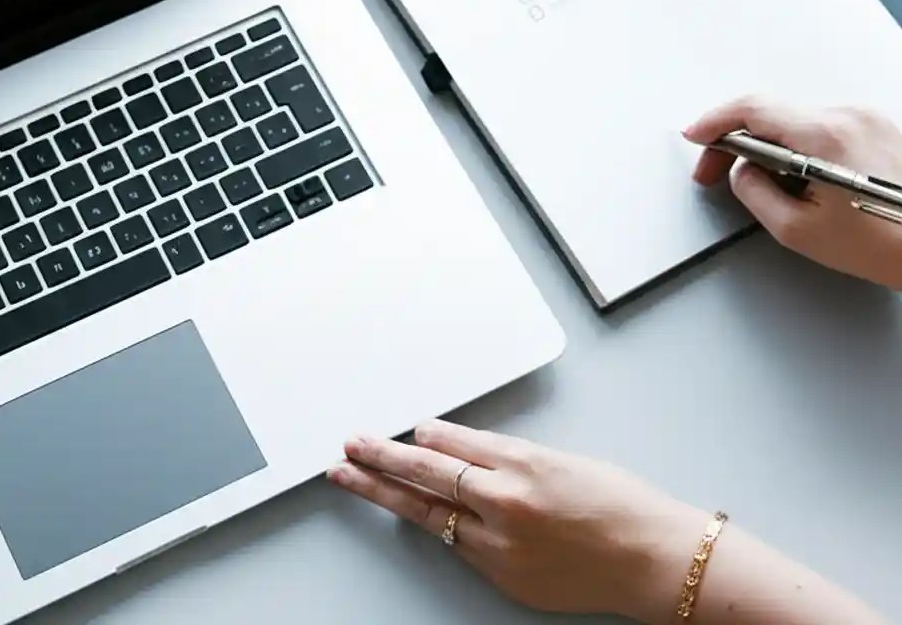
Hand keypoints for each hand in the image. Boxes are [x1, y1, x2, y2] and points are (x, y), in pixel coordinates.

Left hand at [327, 421, 705, 621]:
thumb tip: (458, 450)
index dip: (422, 436)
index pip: (451, 443)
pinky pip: (460, 545)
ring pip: (429, 513)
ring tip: (349, 476)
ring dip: (385, 492)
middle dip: (380, 456)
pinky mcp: (502, 576)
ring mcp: (500, 544)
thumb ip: (508, 457)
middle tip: (349, 445)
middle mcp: (505, 502)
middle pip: (425, 473)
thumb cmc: (623, 505)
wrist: (656, 561)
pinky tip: (413, 512)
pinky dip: (439, 525)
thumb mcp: (563, 459)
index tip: (405, 429)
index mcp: (523, 463)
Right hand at [684, 96, 901, 290]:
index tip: (696, 137)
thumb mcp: (796, 230)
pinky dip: (801, 147)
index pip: (753, 109)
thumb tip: (741, 174)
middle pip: (773, 114)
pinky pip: (824, 128)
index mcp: (826, 136)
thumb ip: (754, 192)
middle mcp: (849, 116)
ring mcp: (868, 118)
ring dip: (771, 147)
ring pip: (797, 122)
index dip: (715, 122)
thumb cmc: (882, 245)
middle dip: (738, 142)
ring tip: (769, 185)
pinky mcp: (880, 127)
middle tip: (717, 173)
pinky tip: (803, 179)